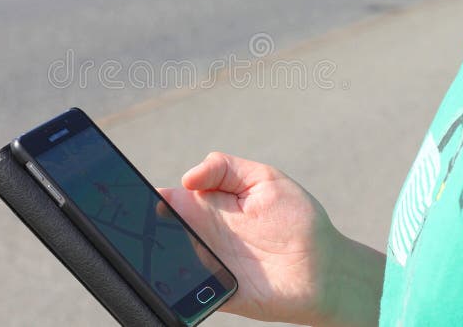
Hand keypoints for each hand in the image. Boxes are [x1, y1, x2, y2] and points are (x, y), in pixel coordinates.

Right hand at [158, 152, 343, 325]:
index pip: (170, 198)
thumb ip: (225, 168)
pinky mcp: (216, 293)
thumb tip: (187, 178)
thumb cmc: (297, 220)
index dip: (150, 195)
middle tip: (140, 219)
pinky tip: (179, 276)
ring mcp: (209, 264)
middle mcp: (204, 234)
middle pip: (162, 228)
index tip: (136, 193)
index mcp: (210, 204)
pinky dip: (177, 286)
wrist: (326, 270)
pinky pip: (186, 293)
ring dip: (158, 254)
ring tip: (156, 246)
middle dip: (146, 224)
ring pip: (167, 260)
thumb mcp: (265, 179)